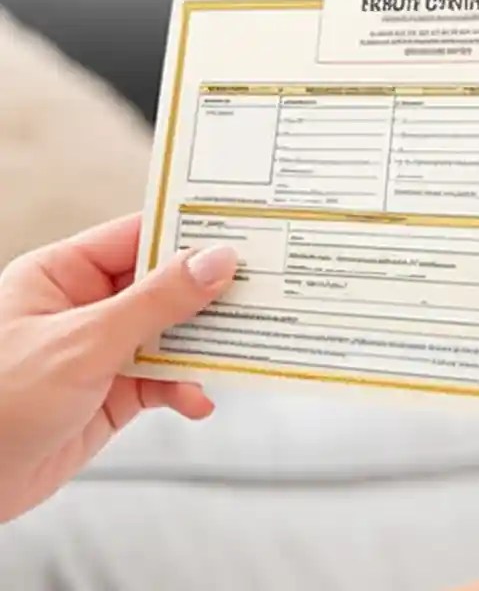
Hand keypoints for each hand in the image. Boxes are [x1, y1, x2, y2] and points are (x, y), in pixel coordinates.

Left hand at [0, 213, 236, 521]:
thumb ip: (157, 302)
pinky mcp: (113, 393)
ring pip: (171, 335)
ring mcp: (101, 351)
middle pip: (163, 286)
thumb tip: (217, 261)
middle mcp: (84, 307)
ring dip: (204, 348)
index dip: (188, 235)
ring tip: (241, 350)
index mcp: (61, 274)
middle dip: (208, 296)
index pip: (136, 238)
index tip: (243, 235)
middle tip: (260, 294)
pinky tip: (197, 401)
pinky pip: (165, 380)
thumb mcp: (85, 342)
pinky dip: (185, 389)